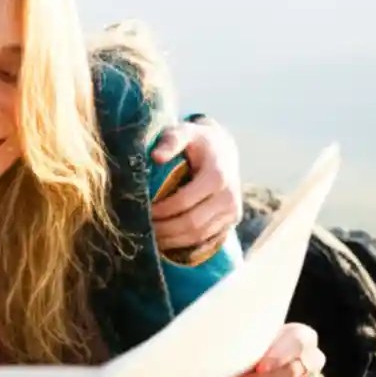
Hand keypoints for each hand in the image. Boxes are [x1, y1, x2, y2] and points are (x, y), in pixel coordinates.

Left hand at [149, 117, 240, 254]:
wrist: (222, 150)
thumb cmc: (196, 141)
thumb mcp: (184, 132)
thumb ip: (170, 140)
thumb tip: (156, 157)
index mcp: (217, 176)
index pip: (184, 202)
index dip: (161, 210)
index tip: (143, 210)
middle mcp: (229, 196)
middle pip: (192, 224)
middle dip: (164, 230)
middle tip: (142, 228)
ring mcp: (233, 211)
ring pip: (199, 236)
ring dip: (173, 240)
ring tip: (151, 236)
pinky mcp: (232, 221)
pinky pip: (207, 240)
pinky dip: (185, 244)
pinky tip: (167, 240)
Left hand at [212, 323, 325, 376]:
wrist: (261, 354)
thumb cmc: (256, 339)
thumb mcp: (256, 332)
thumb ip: (252, 339)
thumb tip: (233, 351)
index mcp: (304, 337)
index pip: (297, 346)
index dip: (278, 357)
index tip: (258, 367)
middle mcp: (313, 361)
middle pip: (291, 374)